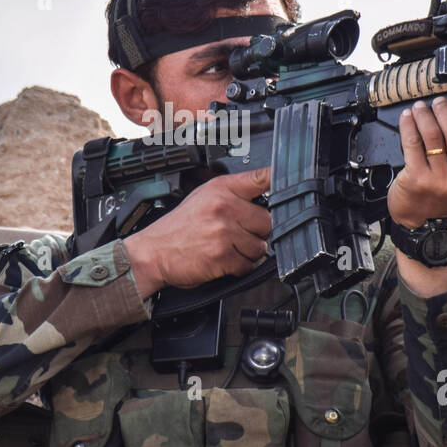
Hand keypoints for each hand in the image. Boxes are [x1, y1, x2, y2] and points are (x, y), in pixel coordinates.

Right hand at [124, 167, 271, 299]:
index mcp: (220, 189)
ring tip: (228, 248)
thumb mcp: (202, 197)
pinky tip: (223, 260)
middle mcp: (223, 207)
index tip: (294, 181)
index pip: (259, 178)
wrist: (153, 252)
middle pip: (267, 221)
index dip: (278, 180)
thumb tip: (264, 197)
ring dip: (248, 252)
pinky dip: (238, 268)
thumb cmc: (178, 227)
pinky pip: (248, 265)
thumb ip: (232, 194)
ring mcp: (223, 232)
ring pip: (260, 246)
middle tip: (239, 234)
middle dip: (257, 232)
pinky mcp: (222, 256)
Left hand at [386, 97, 446, 230]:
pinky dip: (409, 125)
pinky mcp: (416, 180)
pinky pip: (412, 143)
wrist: (422, 221)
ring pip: (432, 135)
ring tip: (421, 107)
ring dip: (425, 114)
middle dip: (446, 111)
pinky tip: (408, 118)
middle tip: (440, 102)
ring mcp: (440, 182)